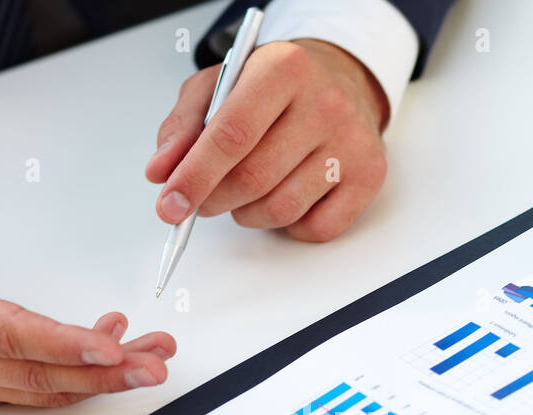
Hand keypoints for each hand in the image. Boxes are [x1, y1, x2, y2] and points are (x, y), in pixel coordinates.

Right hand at [0, 151, 176, 405]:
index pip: (5, 335)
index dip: (61, 343)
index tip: (108, 346)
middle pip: (36, 373)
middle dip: (103, 373)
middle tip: (153, 365)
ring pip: (44, 388)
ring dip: (103, 379)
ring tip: (151, 359)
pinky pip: (37, 388)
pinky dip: (80, 377)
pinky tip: (116, 352)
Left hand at [146, 39, 389, 241]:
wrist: (340, 80)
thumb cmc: (273, 86)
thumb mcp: (219, 86)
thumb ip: (183, 126)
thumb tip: (161, 172)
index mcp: (283, 68)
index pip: (232, 134)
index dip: (194, 176)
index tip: (170, 206)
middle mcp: (326, 103)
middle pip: (254, 179)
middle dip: (215, 200)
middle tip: (202, 200)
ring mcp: (352, 142)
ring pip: (282, 209)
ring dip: (249, 214)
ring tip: (245, 194)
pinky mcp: (370, 175)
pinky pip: (316, 228)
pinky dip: (290, 226)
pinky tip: (286, 196)